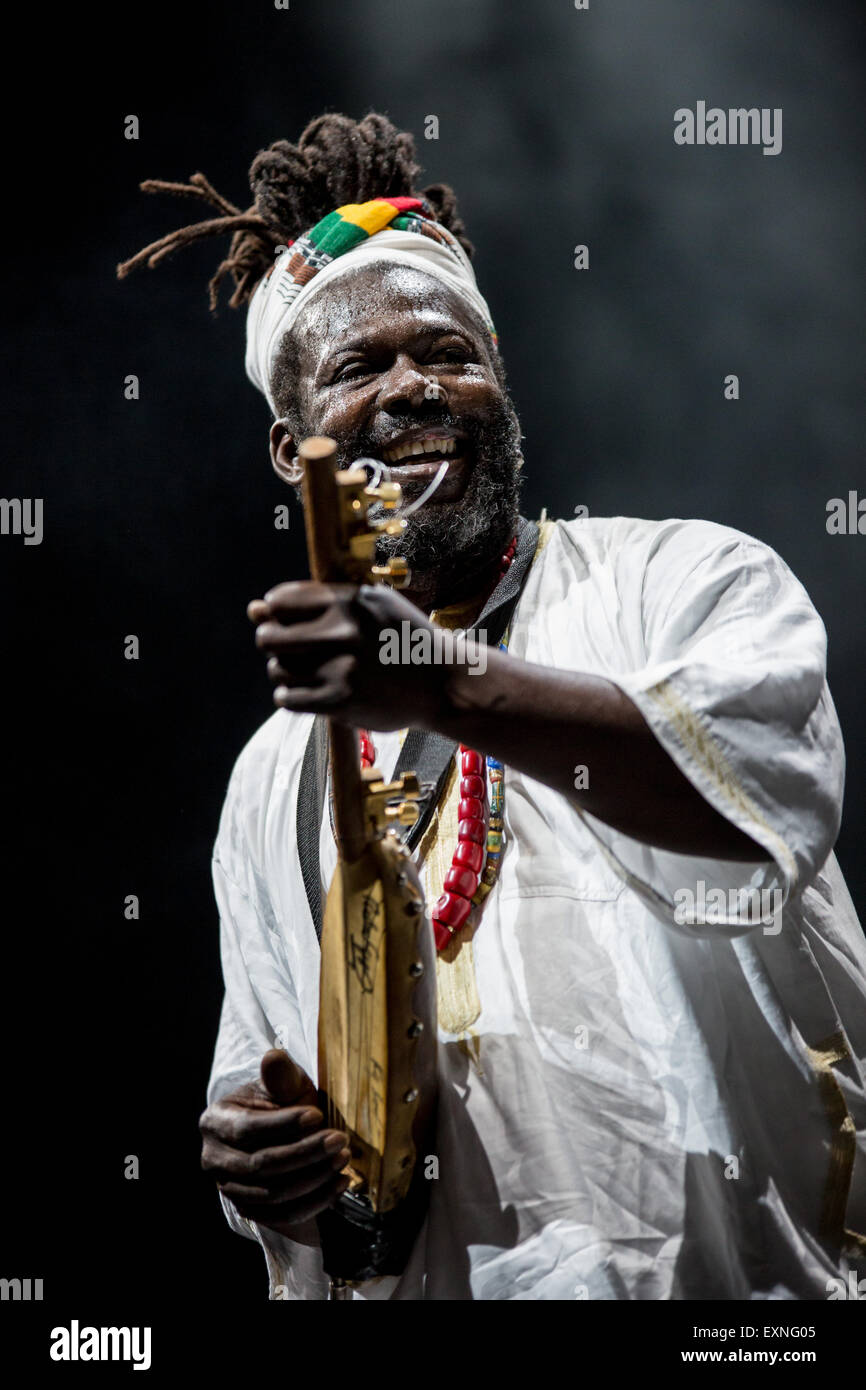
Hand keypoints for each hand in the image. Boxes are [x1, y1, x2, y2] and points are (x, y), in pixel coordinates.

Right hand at [199, 1049, 350, 1234]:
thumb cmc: (281, 1101)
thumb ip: (280, 1075)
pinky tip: (341, 1183)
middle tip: (339, 1140)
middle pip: (261, 1164)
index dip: (284, 1124)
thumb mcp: (283, 1084)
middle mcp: (213, 1159)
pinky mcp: (250, 1210)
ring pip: (273, 1194)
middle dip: (305, 1153)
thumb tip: (273, 1057)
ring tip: (343, 1159)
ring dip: (314, 1179)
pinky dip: (315, 1202)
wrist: (279, 1131)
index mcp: (215, 1121)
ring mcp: (229, 1189)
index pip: (247, 1128)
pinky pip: (283, 1215)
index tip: (318, 1116)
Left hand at [248, 581, 458, 731]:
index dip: (277, 612)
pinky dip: (293, 695)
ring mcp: (340, 669)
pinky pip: (287, 698)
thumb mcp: (371, 604)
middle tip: (293, 648)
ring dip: (286, 671)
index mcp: (347, 601)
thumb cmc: (401, 638)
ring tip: (311, 671)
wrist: (443, 682)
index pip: (278, 601)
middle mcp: (342, 632)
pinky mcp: (339, 702)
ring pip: (277, 669)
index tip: (291, 622)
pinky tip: (313, 690)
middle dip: (273, 642)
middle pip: (269, 637)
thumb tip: (253, 609)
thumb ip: (313, 602)